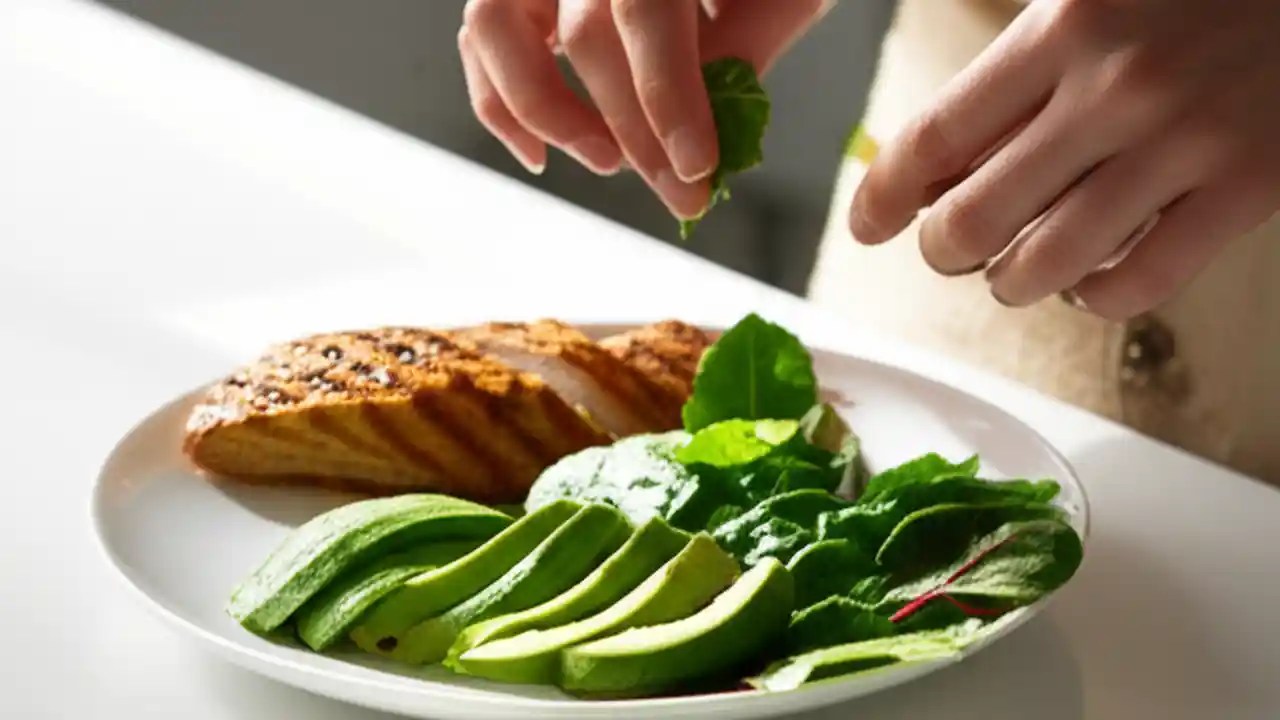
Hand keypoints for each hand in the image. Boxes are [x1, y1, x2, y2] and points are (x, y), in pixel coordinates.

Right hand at [458, 0, 825, 218]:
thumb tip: (702, 129)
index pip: (642, 8)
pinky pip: (478, 41)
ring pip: (496, 29)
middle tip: (682, 193)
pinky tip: (542, 156)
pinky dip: (501, 106)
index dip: (667, 95)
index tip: (697, 165)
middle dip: (635, 133)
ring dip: (549, 114)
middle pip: (585, 35)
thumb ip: (750, 36)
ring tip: (608, 162)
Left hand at [849, 0, 1279, 319]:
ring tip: (1013, 271)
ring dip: (1011, 282)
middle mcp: (1118, 86)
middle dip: (944, 248)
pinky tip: (1089, 280)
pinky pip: (1140, 283)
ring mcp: (1187, 139)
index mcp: (1065, 23)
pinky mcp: (1251, 185)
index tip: (867, 226)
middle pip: (974, 217)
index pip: (936, 136)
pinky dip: (1095, 296)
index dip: (884, 195)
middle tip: (949, 247)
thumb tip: (933, 168)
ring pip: (1046, 264)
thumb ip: (1016, 73)